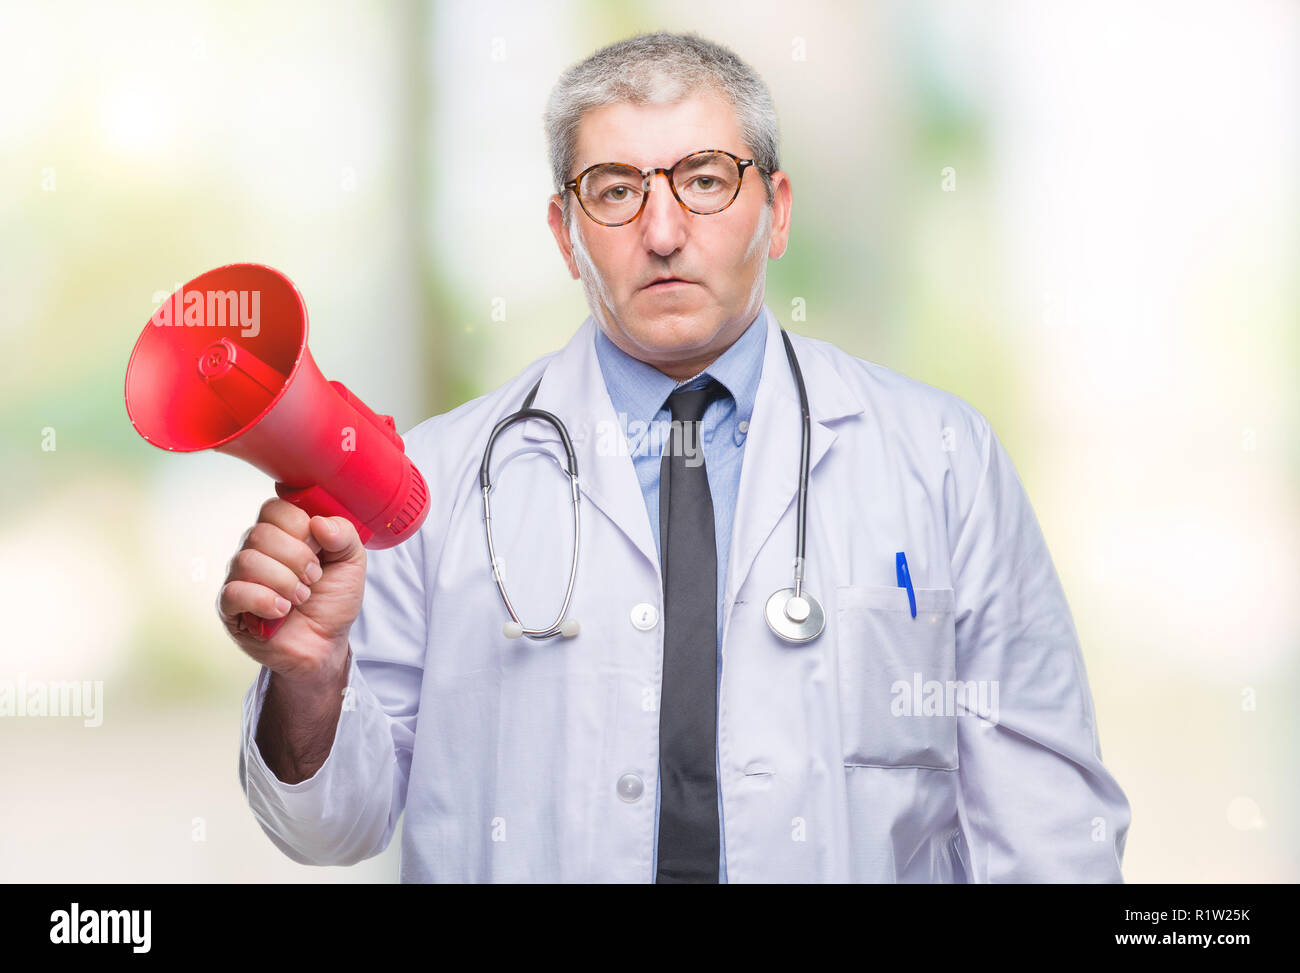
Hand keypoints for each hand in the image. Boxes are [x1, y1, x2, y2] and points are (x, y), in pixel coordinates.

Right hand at [218, 498, 365, 692]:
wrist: (325, 644)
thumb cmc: (332, 600)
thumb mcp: (352, 563)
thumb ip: (344, 534)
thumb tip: (319, 522)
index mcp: (281, 533)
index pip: (274, 509)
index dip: (299, 526)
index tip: (319, 549)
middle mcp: (255, 550)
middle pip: (261, 534)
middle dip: (297, 558)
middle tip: (314, 578)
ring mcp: (238, 577)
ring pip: (247, 561)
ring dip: (284, 582)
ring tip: (300, 598)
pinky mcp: (229, 607)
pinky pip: (234, 592)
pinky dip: (264, 601)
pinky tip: (281, 611)